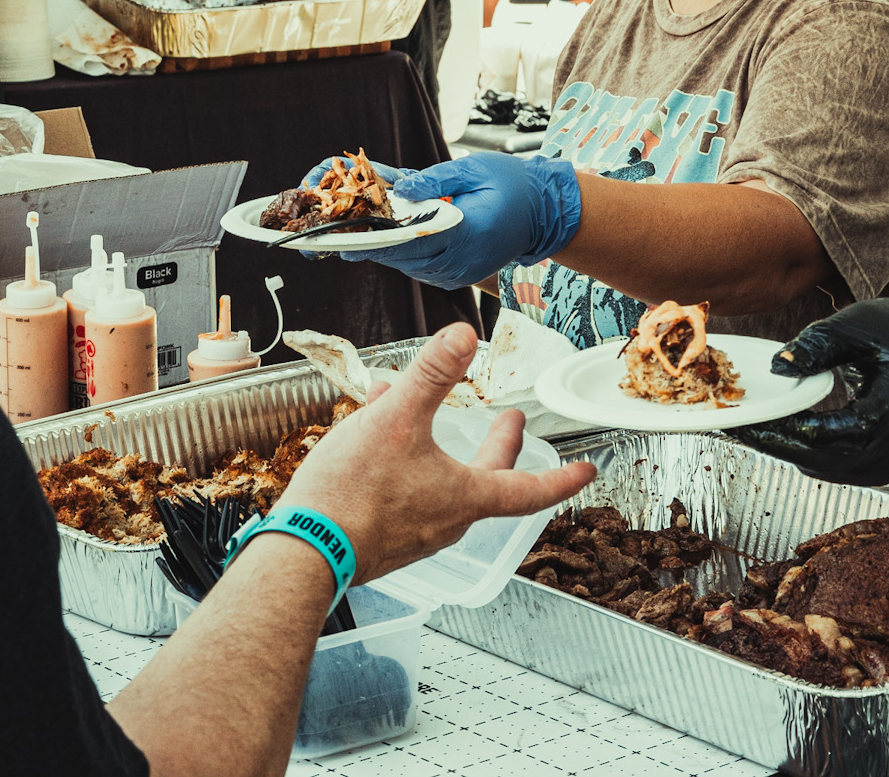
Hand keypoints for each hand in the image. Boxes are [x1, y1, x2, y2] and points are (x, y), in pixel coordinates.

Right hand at [279, 322, 594, 582]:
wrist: (302, 554)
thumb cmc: (354, 494)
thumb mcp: (397, 419)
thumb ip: (433, 374)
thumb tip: (465, 334)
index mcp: (466, 497)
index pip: (531, 489)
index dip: (562, 477)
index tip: (586, 470)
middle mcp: (448, 522)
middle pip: (487, 482)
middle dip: (499, 448)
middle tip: (510, 424)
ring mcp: (415, 535)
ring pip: (441, 482)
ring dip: (440, 446)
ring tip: (418, 410)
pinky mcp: (383, 539)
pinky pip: (406, 491)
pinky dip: (403, 460)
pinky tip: (370, 435)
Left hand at [333, 153, 581, 290]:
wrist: (546, 214)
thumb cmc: (515, 186)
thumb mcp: (477, 170)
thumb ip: (436, 180)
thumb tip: (399, 188)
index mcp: (469, 235)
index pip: (414, 240)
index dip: (376, 239)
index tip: (344, 237)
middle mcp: (461, 262)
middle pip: (402, 256)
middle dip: (365, 243)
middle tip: (328, 235)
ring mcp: (457, 274)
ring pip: (405, 264)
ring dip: (377, 247)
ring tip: (344, 232)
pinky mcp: (454, 275)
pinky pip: (417, 265)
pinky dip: (396, 250)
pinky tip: (376, 236)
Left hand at [734, 298, 888, 485]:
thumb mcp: (865, 326)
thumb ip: (819, 345)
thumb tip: (776, 366)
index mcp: (887, 414)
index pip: (818, 435)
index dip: (775, 429)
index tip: (742, 418)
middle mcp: (888, 451)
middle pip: (815, 459)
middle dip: (773, 442)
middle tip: (736, 424)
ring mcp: (887, 466)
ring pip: (822, 469)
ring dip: (788, 450)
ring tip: (755, 426)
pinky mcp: (882, 468)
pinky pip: (836, 468)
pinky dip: (808, 452)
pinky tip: (785, 432)